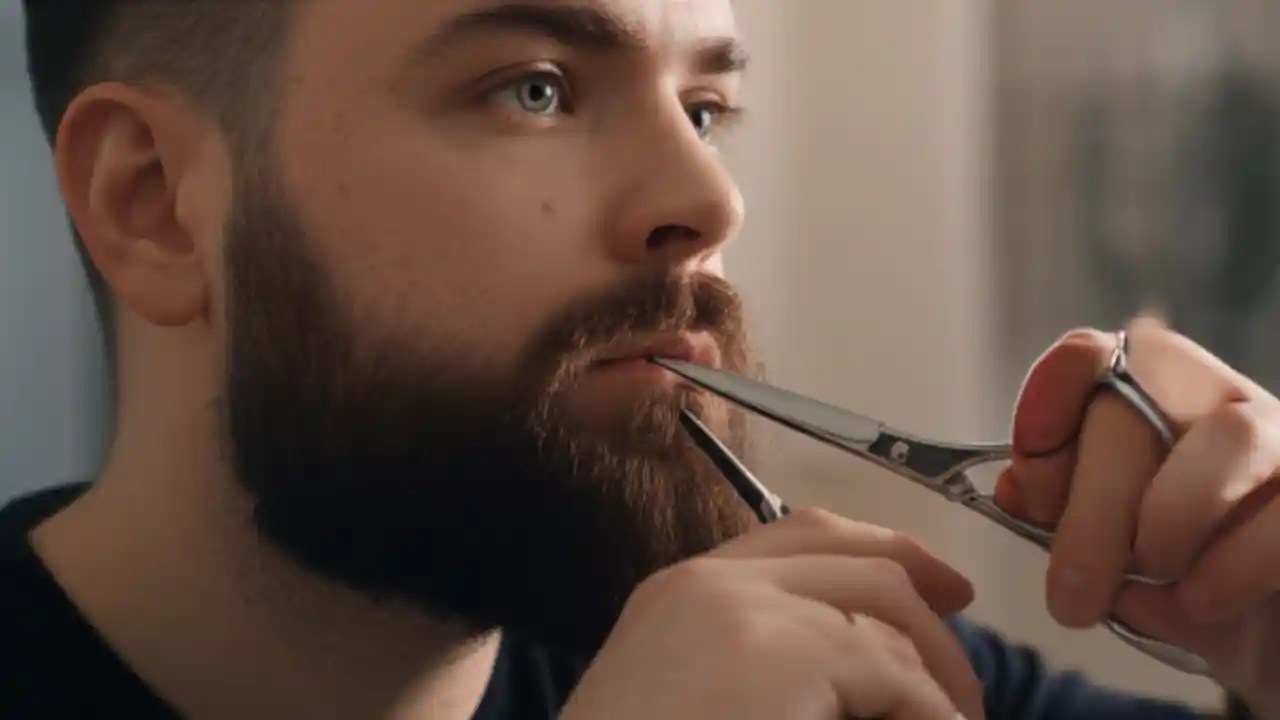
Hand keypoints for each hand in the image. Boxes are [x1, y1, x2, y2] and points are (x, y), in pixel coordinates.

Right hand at [560, 509, 984, 719]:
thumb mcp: (694, 700)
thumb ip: (762, 667)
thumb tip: (864, 674)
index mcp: (680, 595)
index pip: (800, 536)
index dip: (883, 552)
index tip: (939, 591)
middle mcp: (709, 583)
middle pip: (854, 555)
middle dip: (930, 603)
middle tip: (966, 678)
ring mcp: (743, 609)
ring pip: (888, 610)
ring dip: (938, 677)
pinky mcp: (781, 652)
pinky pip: (897, 678)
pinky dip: (932, 716)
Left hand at [998, 318, 1279, 715]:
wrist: (1268, 634)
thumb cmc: (1183, 584)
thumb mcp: (1110, 555)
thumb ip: (1061, 518)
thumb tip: (1012, 491)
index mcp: (1146, 401)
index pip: (1089, 359)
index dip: (1048, 401)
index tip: (1027, 481)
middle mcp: (1215, 400)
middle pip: (1135, 409)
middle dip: (1091, 511)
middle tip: (1069, 596)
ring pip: (1226, 438)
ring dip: (1167, 520)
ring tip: (1149, 581)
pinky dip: (1230, 565)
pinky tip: (1200, 602)